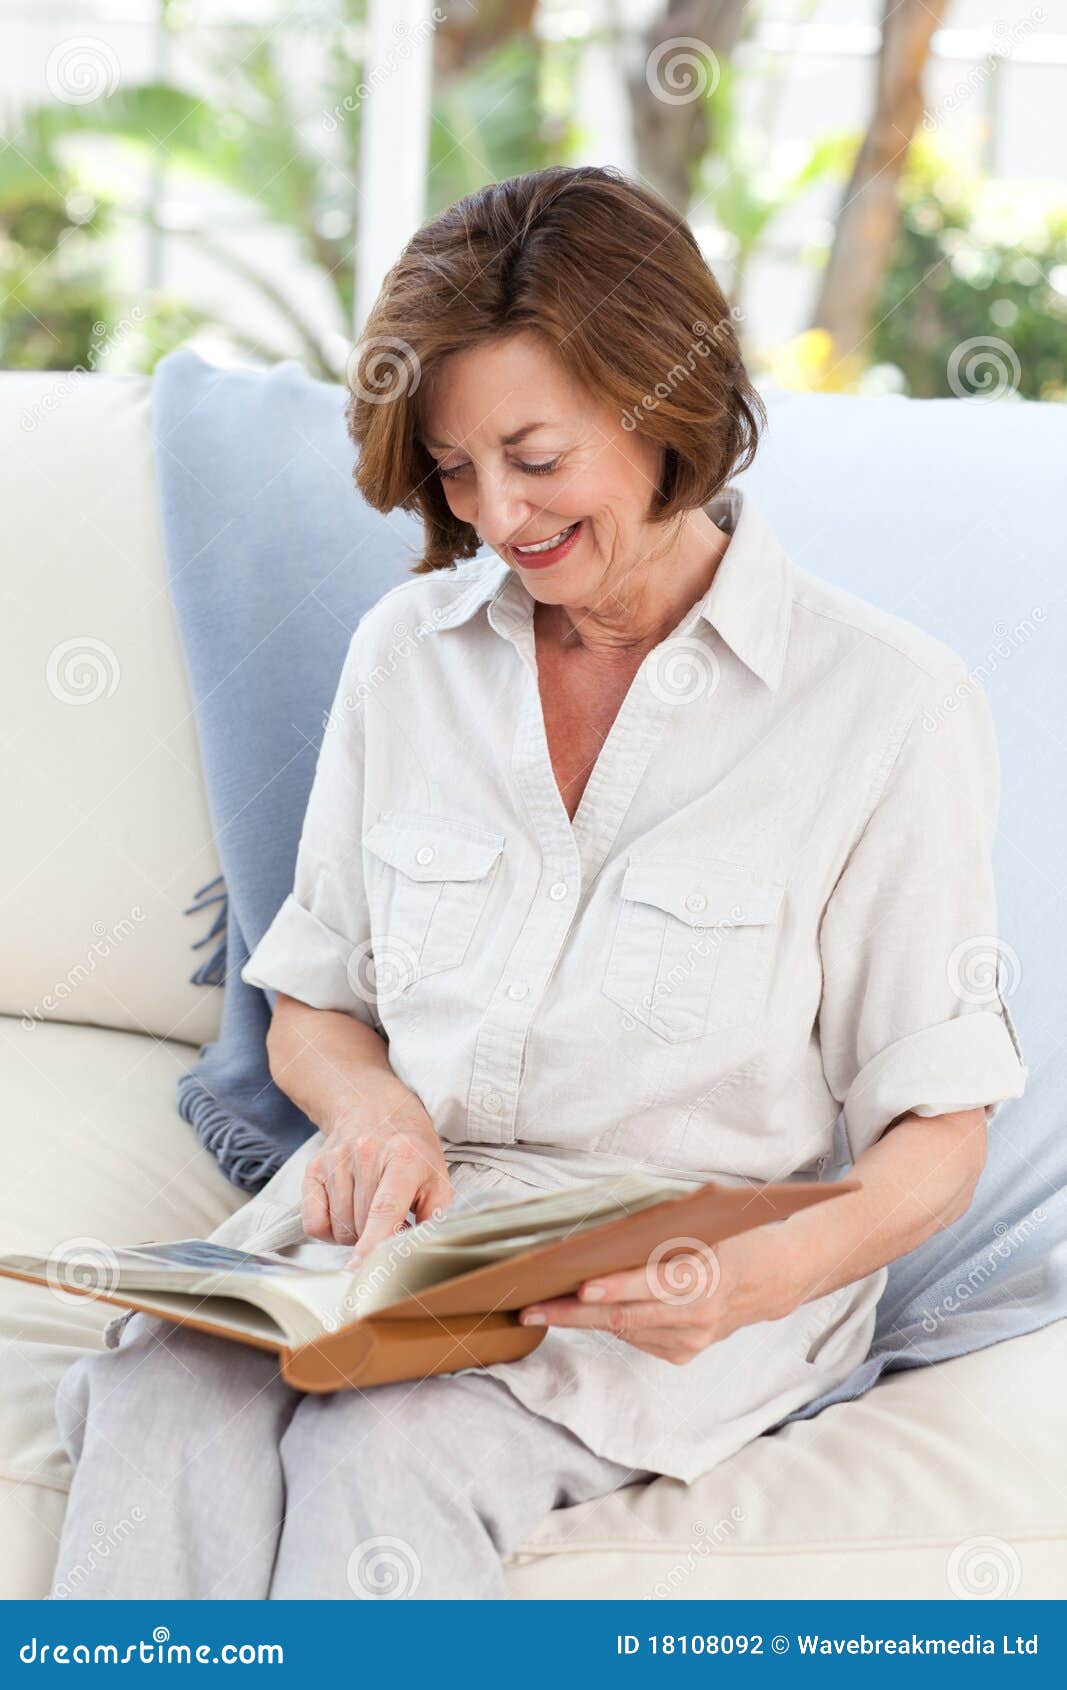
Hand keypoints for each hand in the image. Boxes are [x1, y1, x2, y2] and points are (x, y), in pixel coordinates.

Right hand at [300, 1080, 452, 1265]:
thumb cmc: (410, 1149)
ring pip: (339, 1228)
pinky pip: (313, 1223)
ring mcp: (336, 1160)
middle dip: (377, 1235)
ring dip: (355, 1232)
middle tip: (391, 1219)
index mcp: (403, 1156)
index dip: (374, 1241)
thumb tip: (420, 1251)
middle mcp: (365, 1154)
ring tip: (370, 1209)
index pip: (385, 1206)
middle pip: (361, 1226)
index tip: (363, 1267)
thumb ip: (435, 1215)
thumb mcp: (437, 1176)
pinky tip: (346, 1212)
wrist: (374, 1107)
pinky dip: (329, 1230)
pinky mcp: (314, 1168)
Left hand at [517, 1223, 795, 1364]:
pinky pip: (637, 1337)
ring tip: (543, 1308)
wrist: (769, 1281)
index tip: (581, 1288)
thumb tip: (601, 1235)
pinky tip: (590, 1311)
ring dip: (582, 1320)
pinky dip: (612, 1323)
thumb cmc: (728, 1240)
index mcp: (704, 1276)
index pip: (650, 1286)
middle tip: (532, 1308)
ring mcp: (690, 1340)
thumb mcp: (701, 1228)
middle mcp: (697, 1315)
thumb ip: (659, 1236)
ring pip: (624, 1329)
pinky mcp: (683, 1354)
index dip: (615, 1288)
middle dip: (573, 1314)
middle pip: (624, 1317)